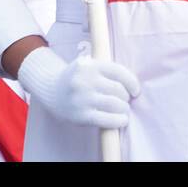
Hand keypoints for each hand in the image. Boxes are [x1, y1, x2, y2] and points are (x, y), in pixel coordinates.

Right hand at [16, 48, 140, 128]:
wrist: (51, 90)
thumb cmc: (78, 79)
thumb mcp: (89, 66)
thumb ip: (108, 72)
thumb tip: (134, 87)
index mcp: (90, 66)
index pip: (119, 72)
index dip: (132, 82)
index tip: (135, 91)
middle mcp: (85, 81)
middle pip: (118, 89)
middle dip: (126, 97)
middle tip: (125, 101)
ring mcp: (81, 99)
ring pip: (114, 104)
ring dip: (124, 108)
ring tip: (123, 110)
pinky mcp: (80, 115)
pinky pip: (105, 119)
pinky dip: (118, 121)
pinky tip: (122, 120)